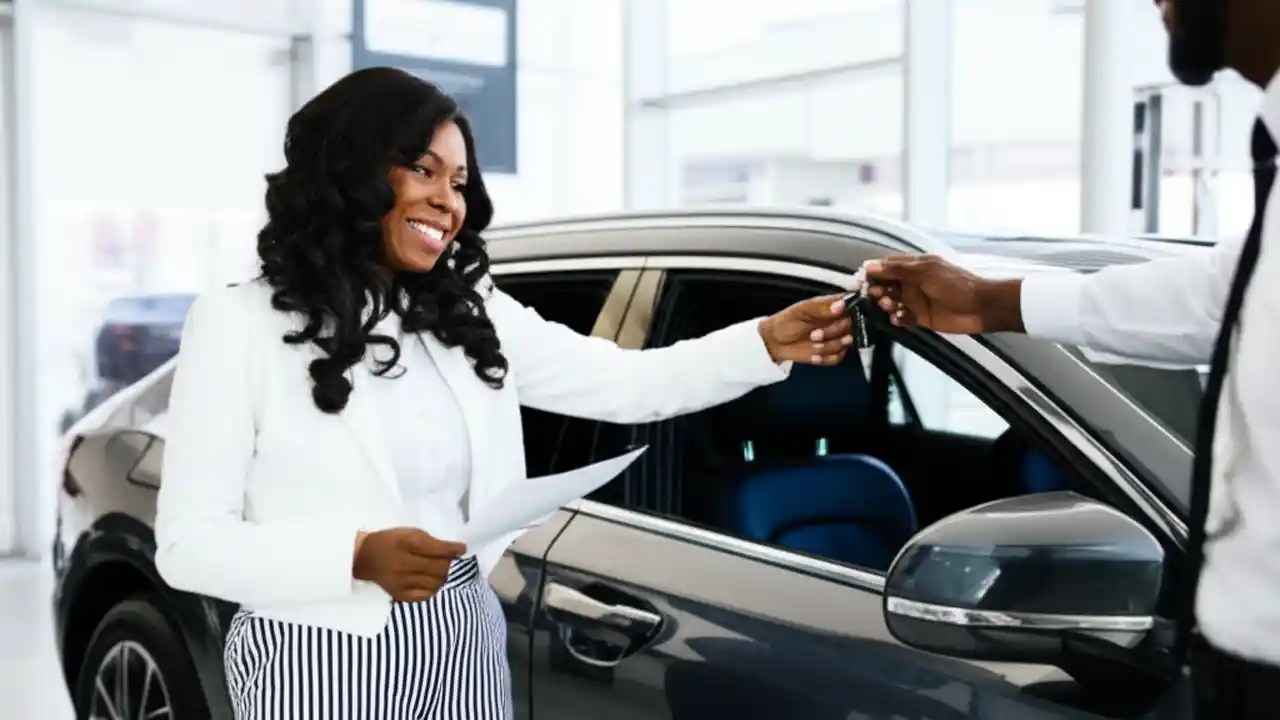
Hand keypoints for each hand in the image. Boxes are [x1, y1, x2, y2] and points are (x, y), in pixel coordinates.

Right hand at [352, 528, 465, 602]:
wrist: (365, 557)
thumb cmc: (391, 541)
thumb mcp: (410, 532)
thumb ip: (431, 541)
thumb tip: (454, 550)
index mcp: (409, 544)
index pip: (439, 550)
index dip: (454, 549)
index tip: (462, 549)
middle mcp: (406, 564)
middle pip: (440, 568)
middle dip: (450, 564)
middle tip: (452, 561)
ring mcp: (403, 581)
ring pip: (436, 583)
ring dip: (443, 577)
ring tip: (440, 571)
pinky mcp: (400, 594)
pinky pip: (425, 595)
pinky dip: (432, 588)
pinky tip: (431, 582)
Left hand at [759, 294, 855, 364]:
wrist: (776, 341)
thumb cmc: (787, 322)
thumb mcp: (802, 310)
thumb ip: (822, 308)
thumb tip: (840, 305)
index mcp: (834, 305)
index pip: (855, 305)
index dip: (852, 311)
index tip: (837, 316)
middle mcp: (839, 321)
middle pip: (853, 326)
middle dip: (833, 332)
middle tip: (814, 334)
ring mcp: (838, 337)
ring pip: (846, 343)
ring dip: (827, 346)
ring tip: (811, 342)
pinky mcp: (833, 353)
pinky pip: (838, 357)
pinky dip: (824, 357)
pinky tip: (813, 353)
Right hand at [861, 255, 1024, 333]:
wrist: (982, 307)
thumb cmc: (956, 284)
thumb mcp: (924, 272)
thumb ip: (897, 270)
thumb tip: (870, 265)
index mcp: (915, 266)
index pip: (887, 266)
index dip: (873, 272)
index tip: (860, 279)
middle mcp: (913, 282)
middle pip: (886, 284)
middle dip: (876, 289)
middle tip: (872, 294)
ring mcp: (917, 300)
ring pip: (891, 301)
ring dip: (885, 303)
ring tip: (888, 304)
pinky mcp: (921, 317)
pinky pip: (902, 318)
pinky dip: (897, 318)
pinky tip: (898, 318)